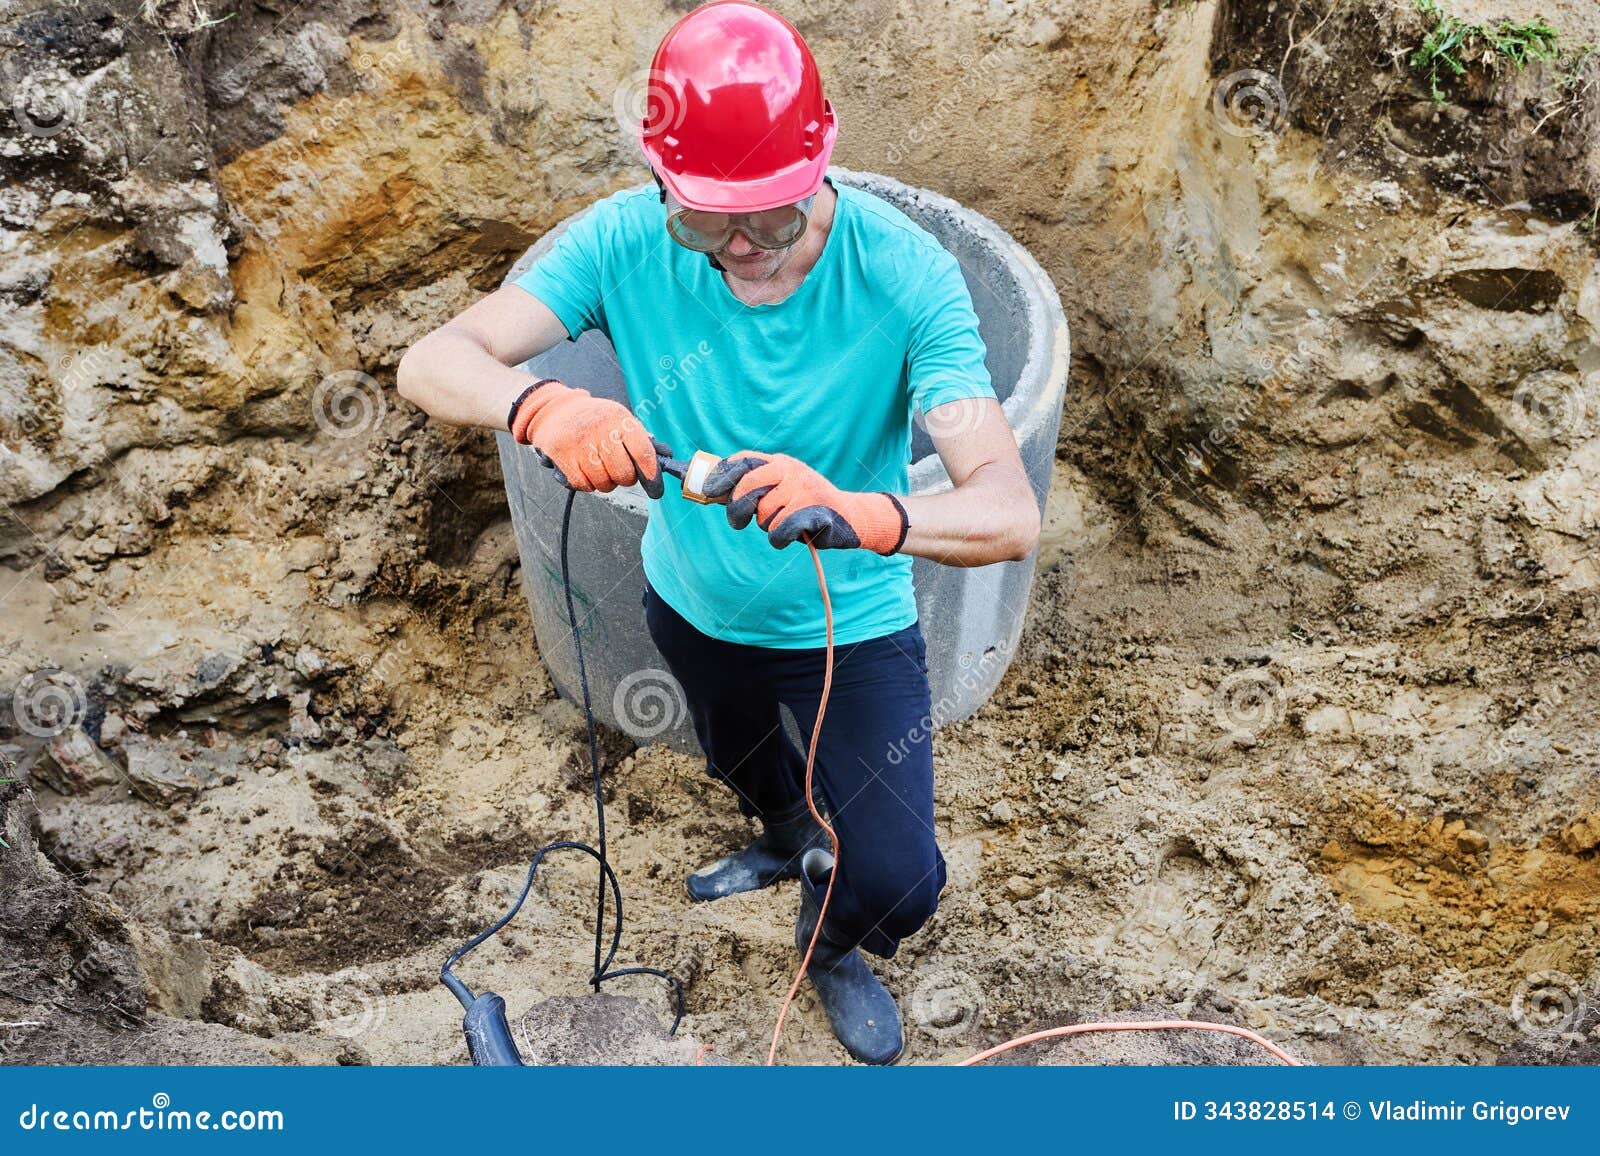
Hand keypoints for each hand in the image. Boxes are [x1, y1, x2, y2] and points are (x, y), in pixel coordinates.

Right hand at [509, 380, 666, 497]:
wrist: (554, 410)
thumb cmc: (594, 420)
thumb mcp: (619, 420)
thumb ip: (640, 439)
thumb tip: (666, 457)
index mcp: (619, 419)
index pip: (643, 453)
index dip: (652, 475)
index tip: (655, 490)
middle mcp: (601, 429)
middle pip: (624, 474)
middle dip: (624, 479)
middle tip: (618, 471)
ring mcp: (580, 442)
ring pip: (603, 483)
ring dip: (604, 482)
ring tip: (598, 467)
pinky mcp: (562, 453)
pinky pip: (583, 485)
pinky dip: (586, 484)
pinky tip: (584, 470)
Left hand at [701, 452, 908, 553]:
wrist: (851, 516)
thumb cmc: (808, 506)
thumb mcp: (783, 489)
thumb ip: (756, 488)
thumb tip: (714, 492)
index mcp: (780, 462)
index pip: (745, 461)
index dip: (723, 475)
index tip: (708, 491)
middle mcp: (790, 470)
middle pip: (747, 488)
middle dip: (737, 508)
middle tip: (737, 522)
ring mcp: (802, 488)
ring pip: (763, 515)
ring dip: (767, 527)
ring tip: (783, 525)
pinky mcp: (812, 510)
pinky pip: (779, 530)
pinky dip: (779, 539)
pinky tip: (788, 537)